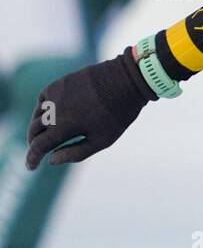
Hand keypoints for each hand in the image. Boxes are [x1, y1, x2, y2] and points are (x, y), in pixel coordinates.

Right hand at [26, 48, 156, 168]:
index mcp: (62, 127)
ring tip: (42, 136)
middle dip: (33, 144)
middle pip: (34, 131)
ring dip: (36, 128)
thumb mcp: (101, 140)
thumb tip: (51, 160)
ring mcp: (55, 94)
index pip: (38, 146)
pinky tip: (48, 115)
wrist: (126, 81)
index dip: (32, 158)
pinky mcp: (59, 83)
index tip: (31, 167)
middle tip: (36, 152)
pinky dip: (42, 110)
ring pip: (36, 115)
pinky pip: (43, 99)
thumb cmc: (117, 114)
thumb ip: (75, 153)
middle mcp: (53, 110)